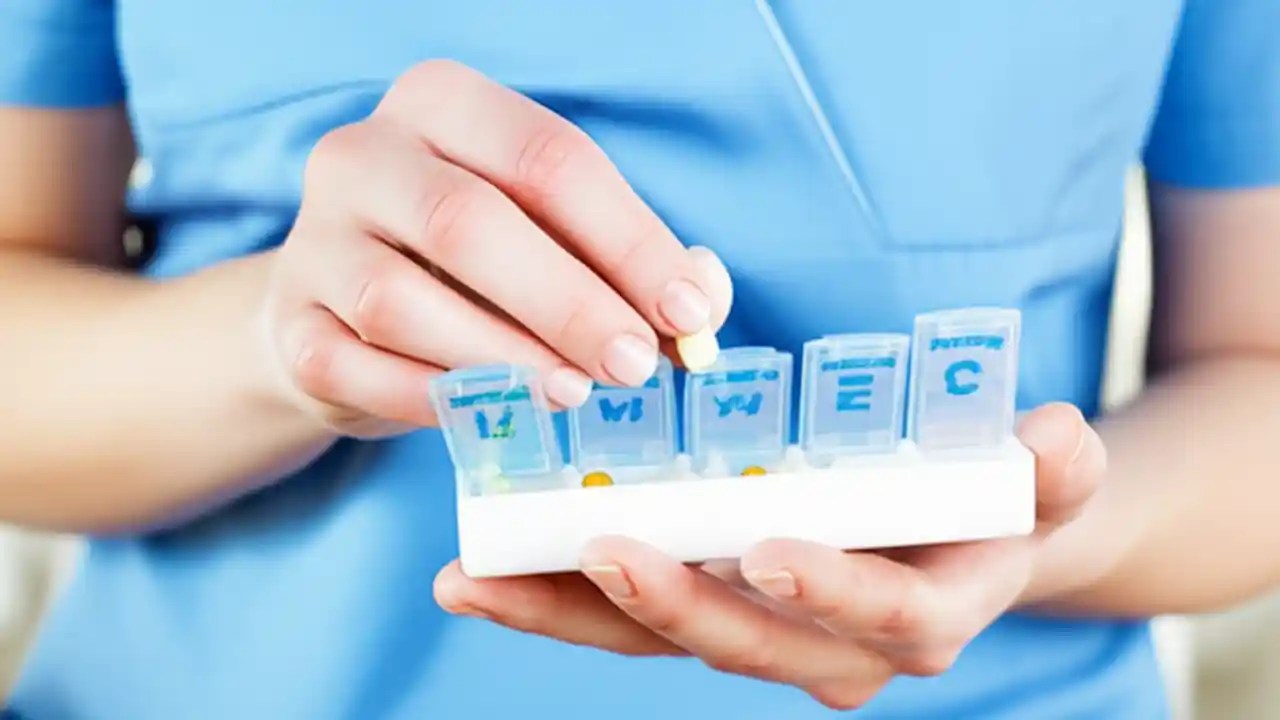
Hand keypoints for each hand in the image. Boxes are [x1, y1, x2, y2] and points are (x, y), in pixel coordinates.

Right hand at [258, 60, 731, 436]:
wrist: (344, 307)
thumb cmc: (475, 266)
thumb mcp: (553, 239)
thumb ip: (631, 262)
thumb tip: (699, 305)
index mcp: (442, 104)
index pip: (550, 160)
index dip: (629, 242)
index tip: (688, 314)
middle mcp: (363, 154)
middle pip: (469, 223)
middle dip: (569, 303)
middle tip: (637, 365)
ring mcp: (313, 239)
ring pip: (402, 302)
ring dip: (504, 359)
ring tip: (576, 394)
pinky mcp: (290, 325)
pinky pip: (360, 369)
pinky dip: (435, 401)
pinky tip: (497, 418)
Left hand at [433, 403, 1103, 709]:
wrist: (968, 543)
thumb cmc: (998, 501)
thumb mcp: (1043, 480)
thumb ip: (1054, 466)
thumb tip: (1054, 436)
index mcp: (918, 617)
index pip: (876, 616)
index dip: (829, 590)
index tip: (769, 549)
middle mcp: (834, 650)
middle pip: (745, 642)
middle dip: (672, 603)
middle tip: (600, 548)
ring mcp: (763, 639)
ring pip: (664, 640)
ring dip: (571, 613)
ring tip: (478, 580)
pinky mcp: (710, 615)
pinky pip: (628, 621)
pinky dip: (556, 601)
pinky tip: (480, 577)